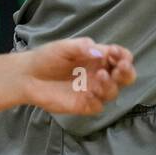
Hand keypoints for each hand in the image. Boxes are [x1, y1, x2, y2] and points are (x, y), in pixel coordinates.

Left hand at [20, 37, 135, 115]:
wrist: (28, 76)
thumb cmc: (48, 57)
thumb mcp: (64, 47)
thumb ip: (83, 47)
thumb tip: (103, 52)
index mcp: (99, 57)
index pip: (122, 57)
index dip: (124, 56)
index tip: (115, 54)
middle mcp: (100, 74)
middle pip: (125, 77)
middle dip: (127, 73)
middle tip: (120, 68)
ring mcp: (92, 91)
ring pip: (113, 92)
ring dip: (111, 85)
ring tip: (99, 76)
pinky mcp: (82, 105)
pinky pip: (97, 107)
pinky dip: (97, 102)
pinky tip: (89, 95)